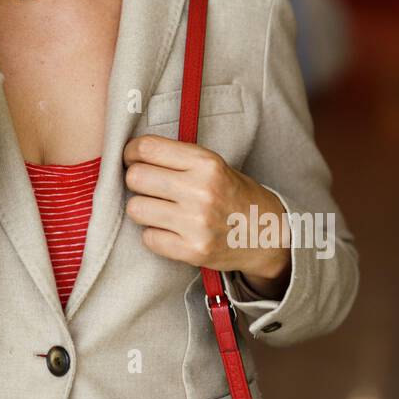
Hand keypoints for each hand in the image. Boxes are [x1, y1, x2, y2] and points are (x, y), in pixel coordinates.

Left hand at [123, 134, 290, 295]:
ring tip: (160, 209)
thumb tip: (130, 155)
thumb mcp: (214, 165)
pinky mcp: (193, 250)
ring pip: (135, 208)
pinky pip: (148, 238)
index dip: (131, 152)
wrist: (268, 234)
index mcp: (206, 163)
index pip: (147, 148)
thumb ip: (176, 158)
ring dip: (143, 209)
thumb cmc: (233, 194)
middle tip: (148, 186)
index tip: (132, 159)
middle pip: (136, 177)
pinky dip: (154, 235)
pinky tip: (170, 231)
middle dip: (136, 181)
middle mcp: (201, 191)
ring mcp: (197, 223)